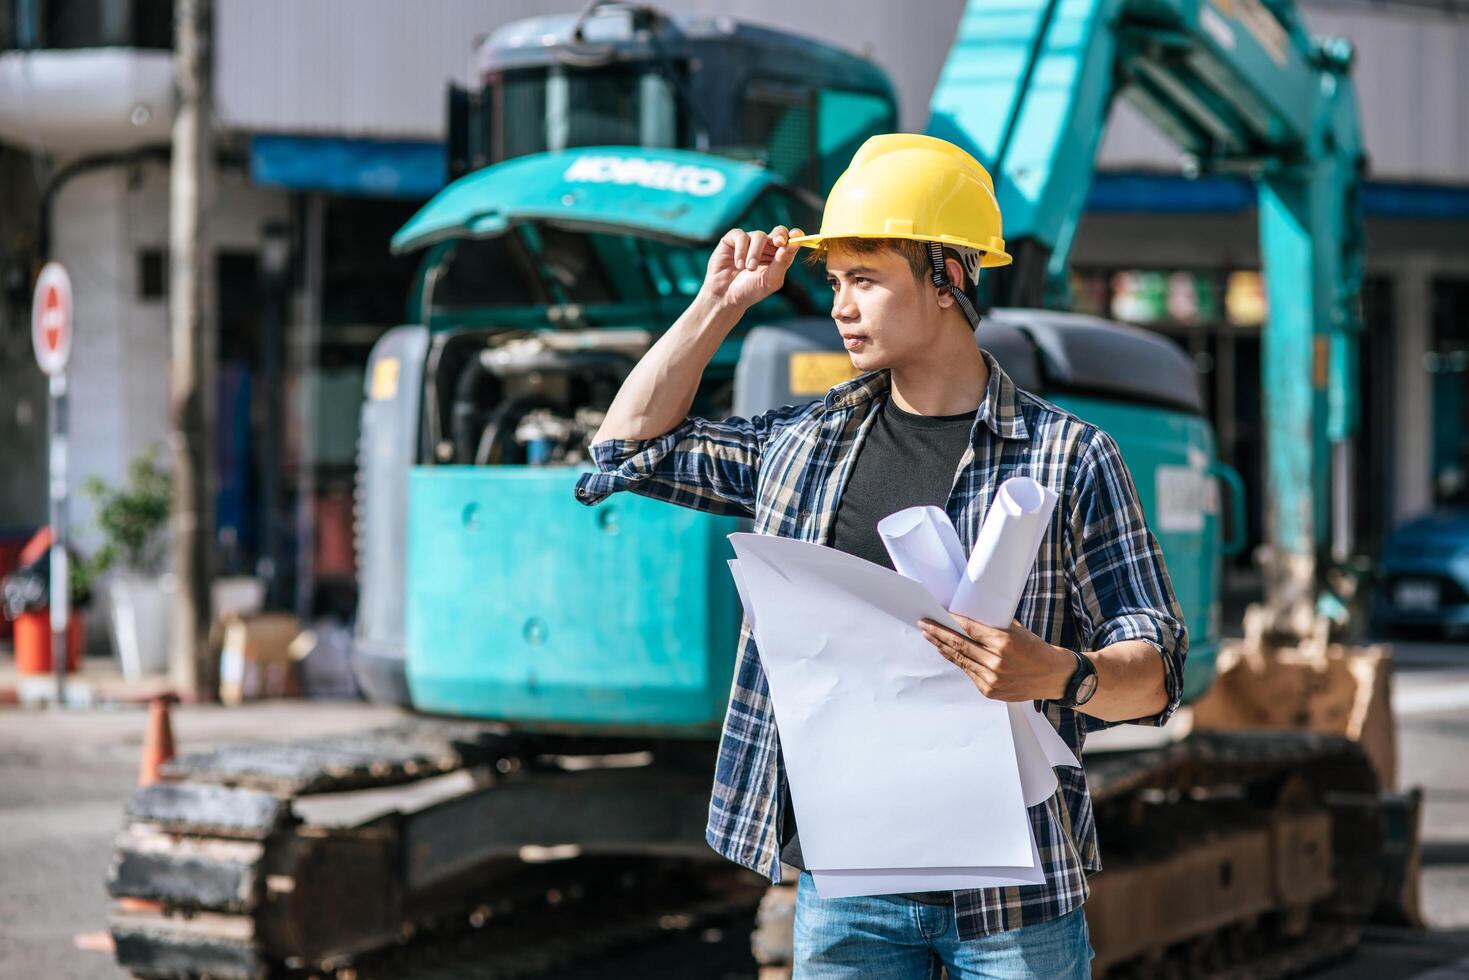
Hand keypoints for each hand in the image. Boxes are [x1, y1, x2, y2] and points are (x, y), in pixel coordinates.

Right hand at [701, 225, 801, 311]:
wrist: (725, 296)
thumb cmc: (749, 290)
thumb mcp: (770, 279)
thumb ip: (782, 262)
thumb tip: (795, 244)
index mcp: (778, 256)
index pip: (790, 240)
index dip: (795, 235)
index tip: (796, 235)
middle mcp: (765, 247)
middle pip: (778, 231)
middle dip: (779, 235)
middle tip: (779, 243)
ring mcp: (749, 242)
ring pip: (758, 235)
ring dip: (755, 253)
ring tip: (749, 268)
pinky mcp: (732, 240)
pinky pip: (741, 236)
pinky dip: (741, 250)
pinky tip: (738, 265)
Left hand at [919, 614, 1075, 701]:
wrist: (1054, 677)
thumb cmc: (1036, 649)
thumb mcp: (1018, 631)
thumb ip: (994, 626)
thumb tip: (968, 616)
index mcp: (1004, 643)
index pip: (970, 629)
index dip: (951, 622)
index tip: (937, 614)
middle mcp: (996, 662)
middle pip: (959, 645)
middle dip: (938, 634)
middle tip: (924, 624)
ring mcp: (992, 679)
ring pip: (961, 660)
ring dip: (942, 648)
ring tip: (929, 637)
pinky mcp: (990, 691)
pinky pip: (968, 672)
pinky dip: (957, 661)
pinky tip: (947, 652)